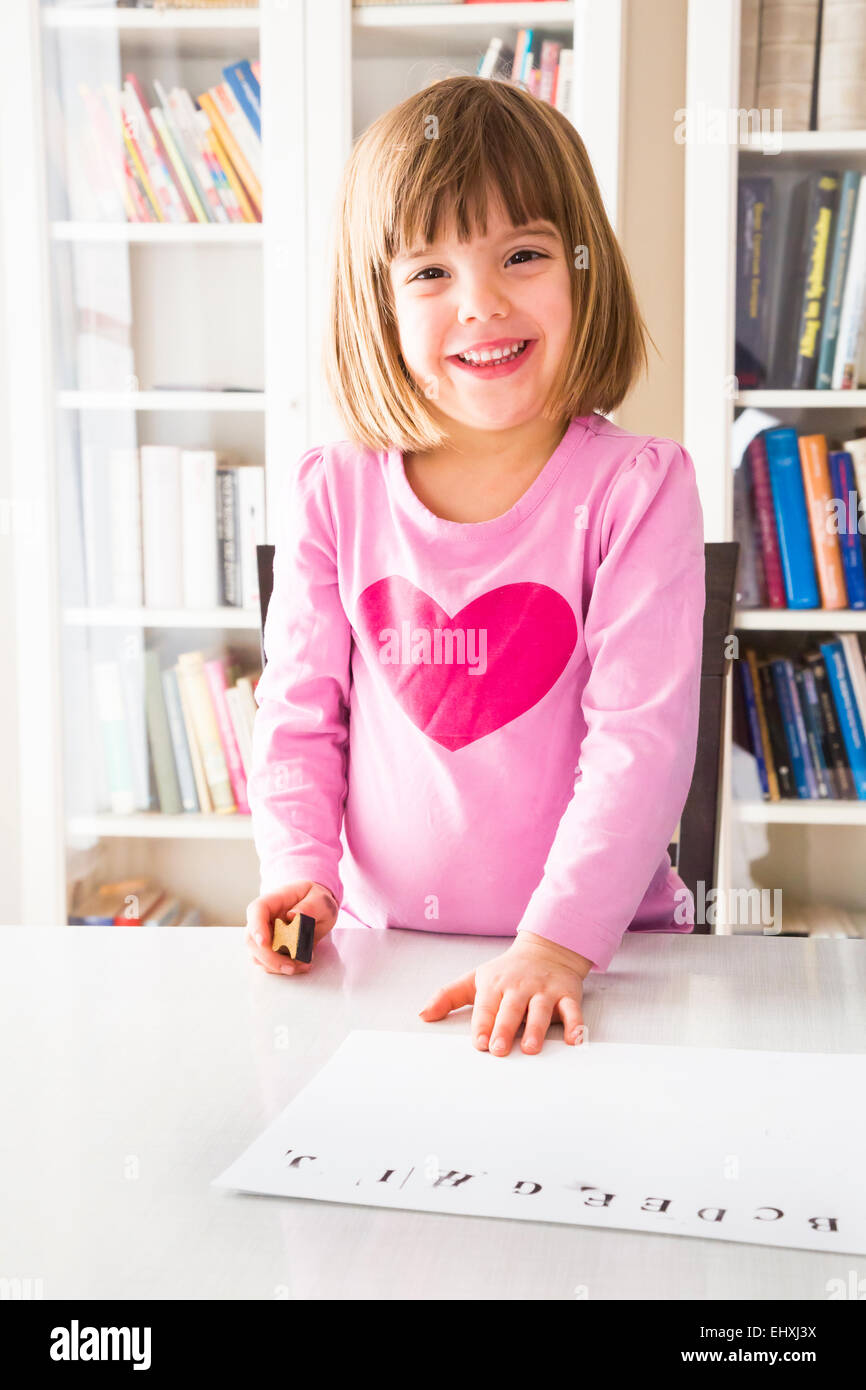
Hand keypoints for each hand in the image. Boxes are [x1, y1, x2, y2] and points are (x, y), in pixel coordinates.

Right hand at [245, 881, 338, 975]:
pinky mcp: (271, 949)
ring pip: (258, 956)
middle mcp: (264, 919)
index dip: (256, 927)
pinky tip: (300, 965)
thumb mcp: (321, 899)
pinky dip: (283, 968)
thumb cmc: (316, 900)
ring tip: (303, 965)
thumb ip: (310, 907)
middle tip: (291, 966)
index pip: (257, 911)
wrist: (318, 908)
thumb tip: (293, 915)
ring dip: (278, 966)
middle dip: (269, 957)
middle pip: (253, 939)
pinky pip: (269, 963)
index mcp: (273, 901)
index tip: (263, 942)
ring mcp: (265, 935)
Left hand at [418, 931, 591, 1055]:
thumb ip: (447, 997)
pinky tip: (576, 1040)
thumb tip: (422, 1015)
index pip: (487, 1006)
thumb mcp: (475, 979)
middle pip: (512, 1009)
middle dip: (505, 1028)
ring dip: (536, 1029)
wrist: (546, 948)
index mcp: (495, 985)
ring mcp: (545, 990)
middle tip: (499, 1049)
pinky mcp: (567, 994)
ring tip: (531, 1048)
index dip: (482, 1024)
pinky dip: (576, 1024)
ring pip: (541, 1010)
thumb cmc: (506, 972)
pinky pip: (572, 1010)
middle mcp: (520, 987)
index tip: (478, 1043)